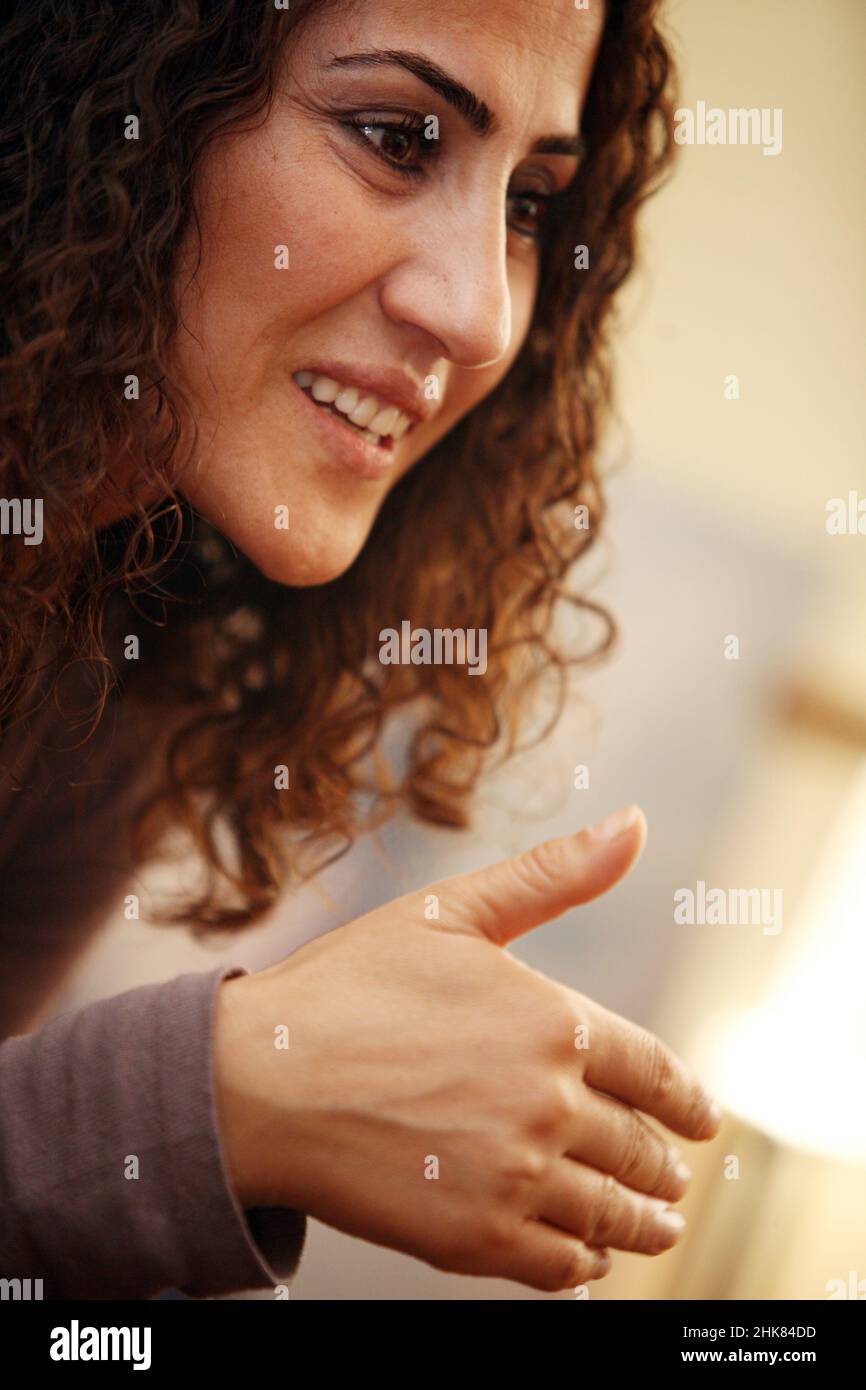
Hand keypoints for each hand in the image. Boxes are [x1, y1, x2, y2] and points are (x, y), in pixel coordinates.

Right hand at [214, 804, 720, 1291]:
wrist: (255, 1081)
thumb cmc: (347, 986)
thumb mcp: (451, 910)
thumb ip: (554, 873)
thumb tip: (635, 822)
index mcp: (557, 1023)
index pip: (657, 1073)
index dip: (690, 1102)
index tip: (704, 1122)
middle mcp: (551, 1105)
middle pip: (640, 1149)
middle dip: (664, 1167)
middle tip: (673, 1178)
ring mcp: (515, 1178)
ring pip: (610, 1214)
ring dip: (643, 1224)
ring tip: (654, 1227)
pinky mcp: (474, 1240)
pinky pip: (559, 1267)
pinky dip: (584, 1265)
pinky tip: (586, 1259)